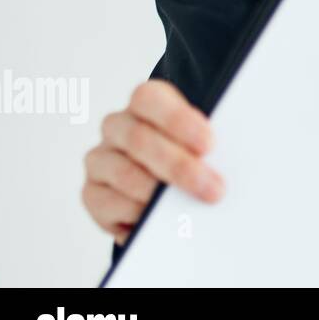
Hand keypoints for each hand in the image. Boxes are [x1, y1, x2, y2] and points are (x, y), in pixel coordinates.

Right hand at [82, 79, 223, 244]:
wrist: (169, 185)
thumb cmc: (193, 154)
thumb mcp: (203, 142)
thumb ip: (208, 144)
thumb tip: (226, 162)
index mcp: (146, 103)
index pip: (149, 99)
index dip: (178, 120)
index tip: (209, 144)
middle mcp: (117, 127)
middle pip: (139, 139)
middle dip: (179, 167)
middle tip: (214, 189)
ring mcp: (101, 159)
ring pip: (124, 173)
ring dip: (159, 194)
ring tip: (189, 210)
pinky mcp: (92, 194)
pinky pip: (108, 204)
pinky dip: (136, 214)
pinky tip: (160, 221)